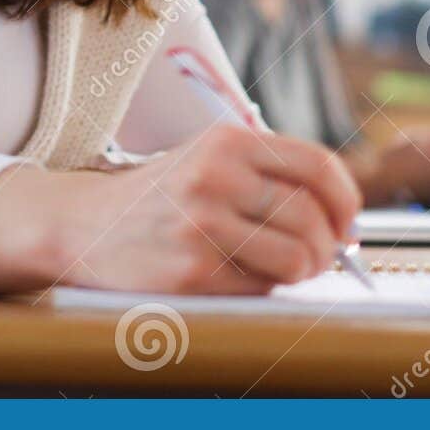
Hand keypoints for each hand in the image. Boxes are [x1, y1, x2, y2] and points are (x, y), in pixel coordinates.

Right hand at [0, 124, 361, 294]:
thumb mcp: (209, 161)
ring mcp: (202, 224)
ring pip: (297, 257)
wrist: (82, 224)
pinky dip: (266, 288)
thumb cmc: (158, 197)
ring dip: (302, 272)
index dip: (347, 201)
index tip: (347, 224)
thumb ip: (269, 178)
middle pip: (313, 218)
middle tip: (317, 257)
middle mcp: (215, 176)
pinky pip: (261, 287)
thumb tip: (341, 222)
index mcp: (227, 141)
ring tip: (282, 269)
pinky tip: (243, 277)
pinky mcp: (191, 270)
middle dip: (327, 246)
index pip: (319, 166)